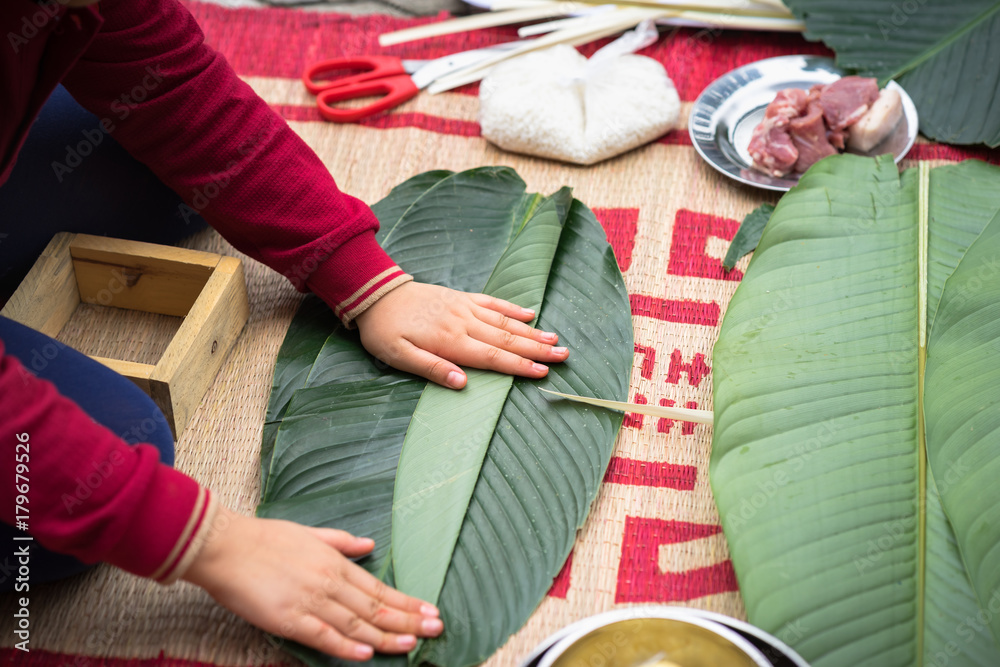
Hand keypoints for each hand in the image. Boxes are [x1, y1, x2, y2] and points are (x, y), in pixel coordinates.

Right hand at [183, 507, 442, 660]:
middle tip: (436, 630)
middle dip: (408, 620)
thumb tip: (369, 544)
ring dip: (386, 636)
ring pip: (356, 623)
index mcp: (335, 562)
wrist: (225, 545)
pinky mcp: (288, 618)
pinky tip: (366, 653)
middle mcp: (329, 582)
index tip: (430, 611)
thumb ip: (342, 542)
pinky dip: (345, 646)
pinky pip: (322, 635)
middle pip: (375, 607)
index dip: (407, 602)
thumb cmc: (265, 539)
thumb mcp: (311, 533)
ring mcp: (310, 600)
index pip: (379, 588)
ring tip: (412, 645)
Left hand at [354, 281, 568, 388]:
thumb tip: (462, 383)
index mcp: (450, 341)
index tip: (543, 373)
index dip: (519, 366)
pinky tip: (529, 314)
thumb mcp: (398, 356)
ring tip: (555, 339)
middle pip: (506, 339)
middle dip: (537, 349)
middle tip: (564, 356)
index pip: (492, 357)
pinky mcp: (460, 297)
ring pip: (504, 321)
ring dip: (531, 331)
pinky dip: (512, 308)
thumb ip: (431, 368)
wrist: (374, 293)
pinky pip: (491, 302)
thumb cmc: (384, 331)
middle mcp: (463, 322)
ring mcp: (464, 308)